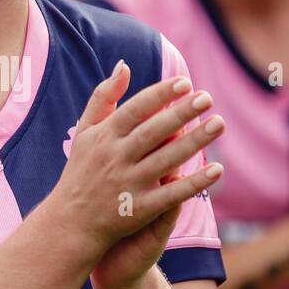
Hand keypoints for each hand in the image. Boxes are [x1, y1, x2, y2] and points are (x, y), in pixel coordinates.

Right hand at [51, 60, 225, 288]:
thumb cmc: (81, 171)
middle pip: (153, 132)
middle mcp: (115, 158)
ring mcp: (128, 184)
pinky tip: (217, 170)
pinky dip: (194, 183)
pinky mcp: (139, 209)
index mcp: (104, 137)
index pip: (135, 110)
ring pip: (166, 160)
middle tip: (207, 98)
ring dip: (194, 142)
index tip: (184, 83)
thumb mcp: (84, 131)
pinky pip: (171, 195)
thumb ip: (102, 97)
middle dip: (181, 113)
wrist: (70, 222)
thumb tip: (124, 65)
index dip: (160, 95)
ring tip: (219, 123)